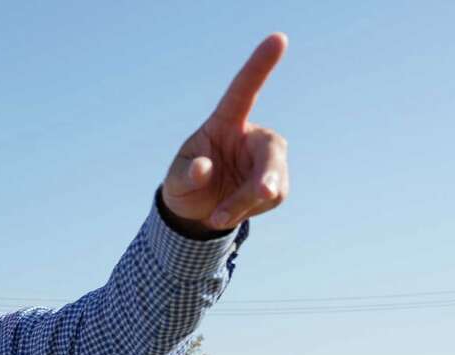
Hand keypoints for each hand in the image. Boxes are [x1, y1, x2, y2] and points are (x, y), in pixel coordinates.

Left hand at [161, 33, 289, 234]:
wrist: (196, 213)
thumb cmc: (185, 186)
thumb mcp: (176, 182)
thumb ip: (187, 176)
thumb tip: (204, 170)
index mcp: (225, 122)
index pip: (244, 90)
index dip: (260, 66)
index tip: (278, 38)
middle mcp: (251, 136)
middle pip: (271, 150)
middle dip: (265, 177)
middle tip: (263, 195)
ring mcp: (266, 160)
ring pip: (273, 180)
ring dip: (246, 203)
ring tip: (217, 215)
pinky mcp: (276, 182)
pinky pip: (273, 197)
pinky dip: (249, 211)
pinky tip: (229, 212)